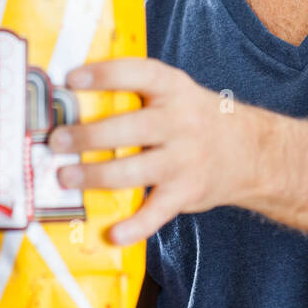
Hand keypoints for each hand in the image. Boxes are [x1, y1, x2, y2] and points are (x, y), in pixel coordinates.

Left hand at [48, 58, 266, 245]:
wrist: (250, 152)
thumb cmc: (195, 119)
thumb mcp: (175, 92)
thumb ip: (136, 92)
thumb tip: (73, 97)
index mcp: (173, 89)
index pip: (138, 74)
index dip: (104, 74)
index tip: (71, 79)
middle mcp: (180, 122)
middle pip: (128, 128)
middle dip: (87, 136)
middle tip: (56, 141)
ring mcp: (184, 160)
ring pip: (134, 170)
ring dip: (94, 176)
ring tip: (65, 177)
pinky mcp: (186, 193)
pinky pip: (156, 213)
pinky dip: (135, 227)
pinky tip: (112, 233)